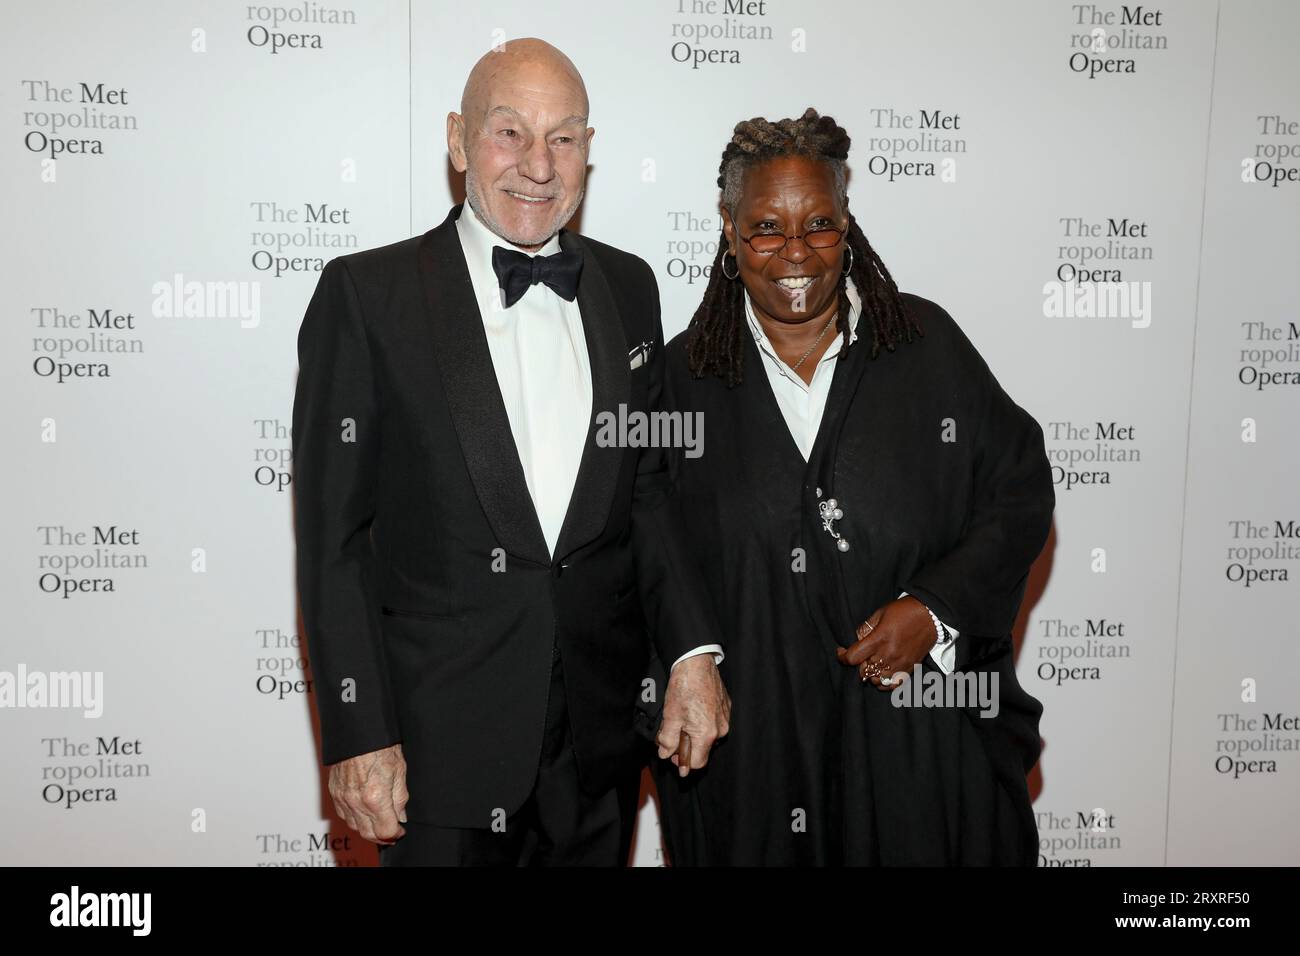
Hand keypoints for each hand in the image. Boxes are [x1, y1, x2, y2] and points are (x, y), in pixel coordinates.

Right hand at [328, 743, 408, 843]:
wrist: (358, 731)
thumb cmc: (380, 746)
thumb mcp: (399, 771)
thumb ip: (400, 798)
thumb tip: (401, 816)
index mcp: (375, 798)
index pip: (385, 831)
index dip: (395, 834)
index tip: (400, 830)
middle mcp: (356, 801)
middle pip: (368, 834)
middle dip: (382, 836)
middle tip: (391, 830)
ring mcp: (343, 797)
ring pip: (354, 826)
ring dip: (367, 828)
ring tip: (378, 821)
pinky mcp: (334, 791)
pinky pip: (343, 814)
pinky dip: (354, 818)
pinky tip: (363, 812)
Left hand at [656, 655, 730, 776]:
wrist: (697, 662)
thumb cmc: (684, 687)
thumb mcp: (670, 716)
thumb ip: (667, 740)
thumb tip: (665, 754)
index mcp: (706, 734)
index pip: (698, 763)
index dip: (683, 762)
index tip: (673, 755)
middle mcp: (721, 729)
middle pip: (703, 750)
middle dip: (687, 746)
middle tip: (673, 733)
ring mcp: (725, 718)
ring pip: (708, 736)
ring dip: (695, 733)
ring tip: (682, 718)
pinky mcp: (726, 708)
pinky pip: (714, 723)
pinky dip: (703, 722)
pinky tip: (692, 709)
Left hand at [836, 596, 936, 690]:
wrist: (930, 615)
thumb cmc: (904, 611)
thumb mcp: (880, 613)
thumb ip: (865, 629)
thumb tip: (856, 640)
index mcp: (879, 639)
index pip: (853, 657)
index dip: (842, 657)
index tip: (841, 652)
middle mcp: (889, 654)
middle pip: (864, 671)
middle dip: (858, 665)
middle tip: (862, 656)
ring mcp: (900, 663)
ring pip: (877, 681)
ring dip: (871, 674)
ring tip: (872, 664)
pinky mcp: (910, 668)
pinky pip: (893, 685)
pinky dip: (885, 683)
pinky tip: (882, 675)